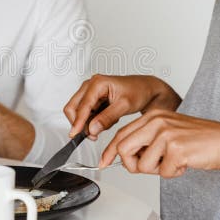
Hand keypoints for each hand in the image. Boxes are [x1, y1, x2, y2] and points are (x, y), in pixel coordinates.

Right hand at [64, 74, 180, 138]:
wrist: (146, 90)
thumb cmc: (139, 91)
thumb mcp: (125, 105)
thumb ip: (107, 118)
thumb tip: (92, 128)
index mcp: (97, 83)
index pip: (82, 105)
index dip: (78, 121)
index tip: (75, 134)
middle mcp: (90, 86)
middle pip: (73, 107)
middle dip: (80, 123)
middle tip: (92, 135)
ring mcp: (90, 93)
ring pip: (78, 112)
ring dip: (87, 123)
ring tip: (106, 125)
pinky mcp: (93, 100)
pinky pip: (86, 114)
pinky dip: (93, 122)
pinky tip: (107, 121)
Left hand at [100, 109, 219, 175]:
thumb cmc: (200, 141)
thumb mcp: (168, 134)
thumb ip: (147, 141)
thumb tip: (126, 158)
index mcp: (153, 115)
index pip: (121, 134)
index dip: (110, 152)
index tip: (103, 163)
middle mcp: (156, 121)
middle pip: (124, 149)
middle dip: (133, 165)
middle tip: (151, 166)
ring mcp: (165, 134)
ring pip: (142, 164)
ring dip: (158, 170)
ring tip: (175, 161)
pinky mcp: (176, 148)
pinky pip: (162, 172)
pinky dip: (174, 173)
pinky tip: (186, 163)